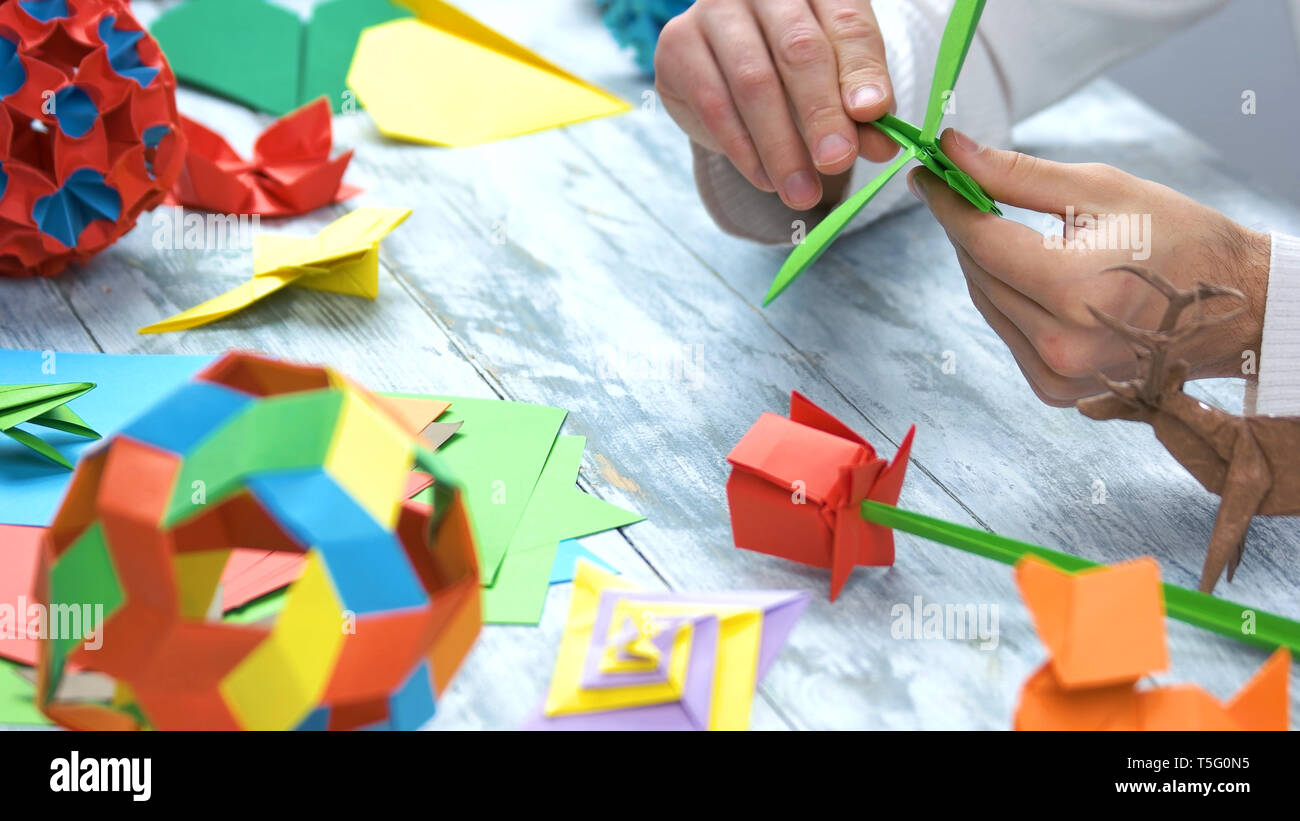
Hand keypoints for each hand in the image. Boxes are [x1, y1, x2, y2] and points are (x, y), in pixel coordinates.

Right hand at [655, 0, 897, 210]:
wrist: (726, 66)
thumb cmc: (792, 72)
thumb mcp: (836, 86)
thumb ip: (860, 113)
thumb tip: (884, 146)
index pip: (847, 24)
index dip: (861, 71)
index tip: (872, 114)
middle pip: (800, 49)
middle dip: (821, 114)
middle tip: (836, 162)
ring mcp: (716, 10)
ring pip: (754, 82)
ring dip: (781, 147)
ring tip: (802, 192)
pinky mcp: (678, 43)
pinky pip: (714, 104)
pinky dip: (743, 150)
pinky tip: (766, 180)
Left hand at [908, 130, 1270, 406]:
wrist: (1233, 307)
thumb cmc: (1180, 238)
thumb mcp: (1102, 190)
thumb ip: (1017, 175)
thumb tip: (951, 150)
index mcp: (1074, 291)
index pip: (981, 240)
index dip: (948, 202)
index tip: (927, 173)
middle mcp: (1060, 344)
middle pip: (978, 273)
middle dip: (964, 228)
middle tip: (958, 188)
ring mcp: (1057, 375)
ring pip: (986, 303)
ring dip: (981, 262)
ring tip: (995, 223)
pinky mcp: (1055, 390)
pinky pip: (1007, 331)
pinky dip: (1003, 296)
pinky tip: (1023, 269)